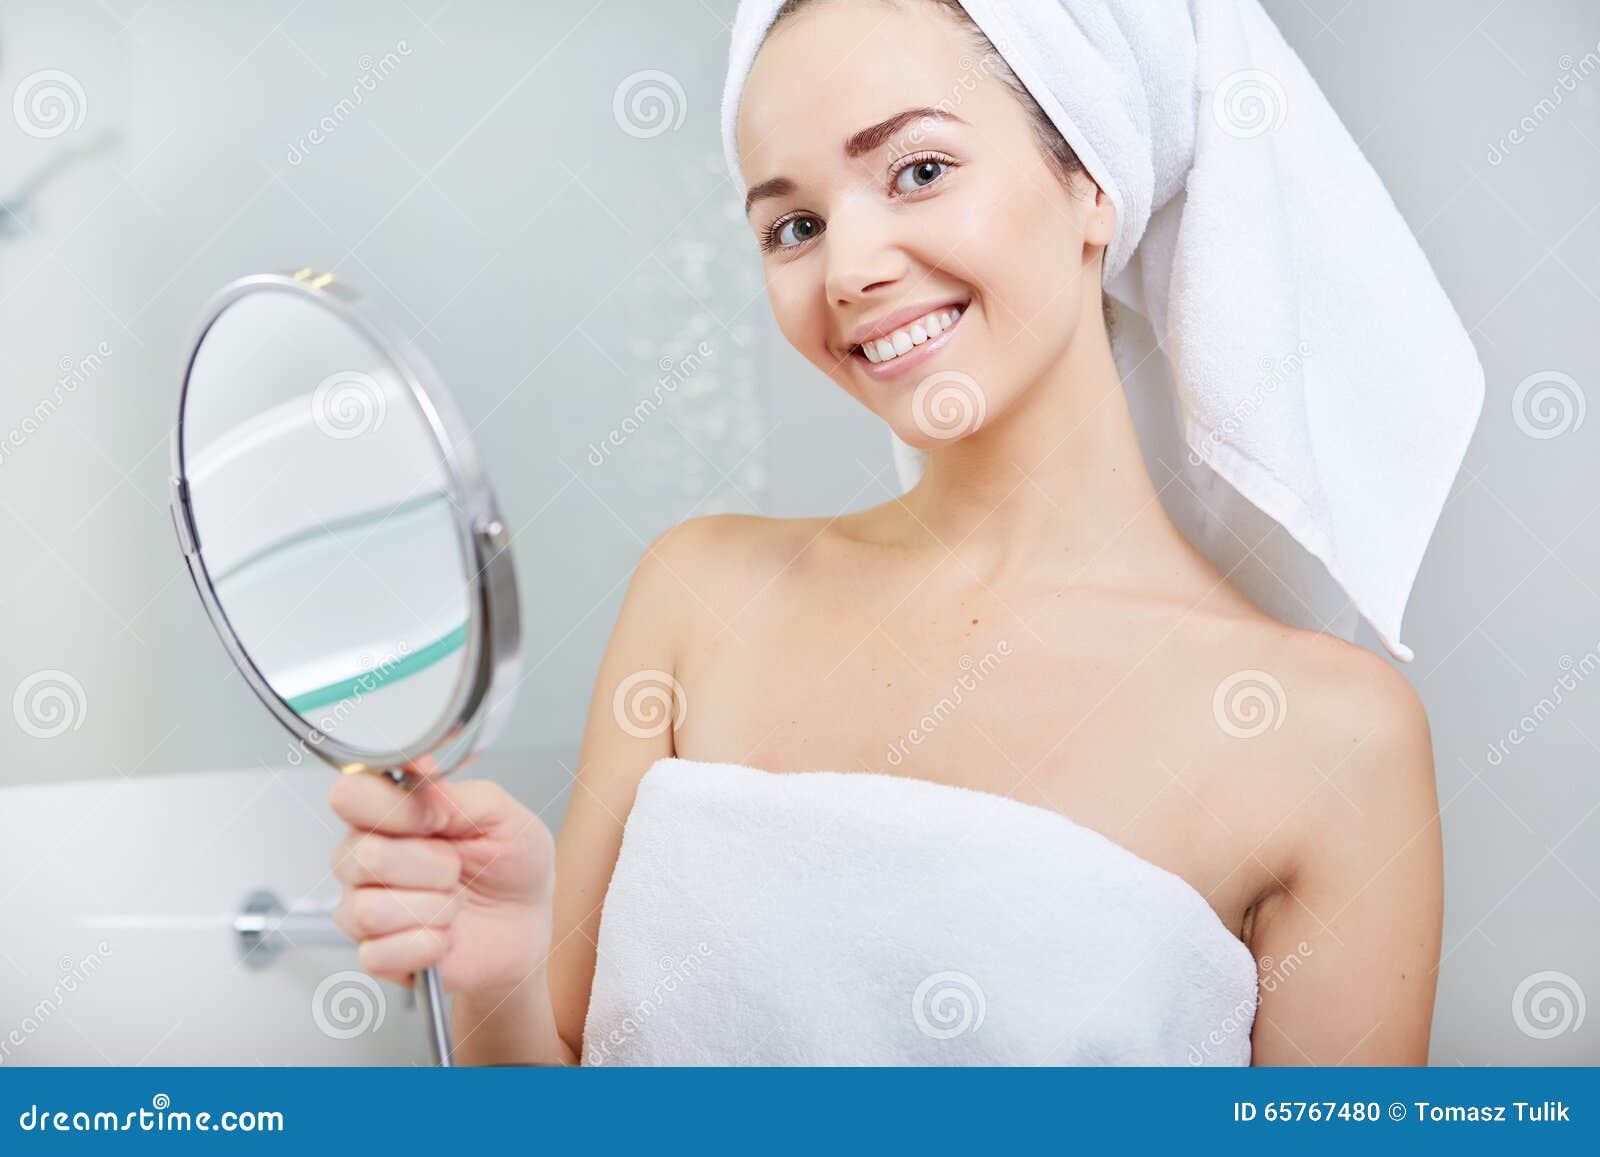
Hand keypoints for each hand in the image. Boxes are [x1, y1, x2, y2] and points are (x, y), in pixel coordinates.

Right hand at [328, 773, 554, 1000]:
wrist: (527, 923)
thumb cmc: (511, 864)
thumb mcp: (501, 816)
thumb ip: (454, 794)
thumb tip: (417, 768)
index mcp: (389, 812)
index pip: (350, 795)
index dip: (394, 808)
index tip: (436, 819)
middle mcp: (366, 856)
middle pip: (361, 856)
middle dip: (430, 865)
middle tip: (457, 869)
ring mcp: (365, 906)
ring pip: (368, 910)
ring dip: (433, 909)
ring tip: (455, 904)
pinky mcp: (376, 954)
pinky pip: (378, 954)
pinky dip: (428, 946)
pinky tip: (445, 937)